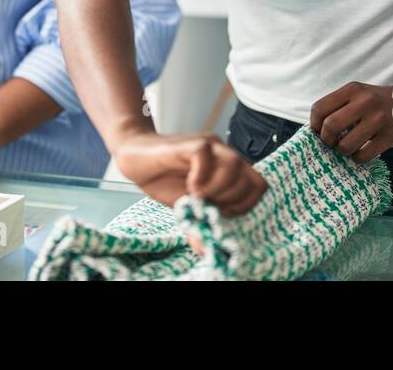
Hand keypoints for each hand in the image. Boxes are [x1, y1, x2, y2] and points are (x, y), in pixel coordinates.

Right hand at [113, 131, 266, 216]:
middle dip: (230, 199)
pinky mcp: (189, 143)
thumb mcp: (187, 205)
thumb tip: (206, 249)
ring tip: (197, 195)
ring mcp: (208, 146)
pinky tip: (189, 185)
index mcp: (228, 169)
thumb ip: (201, 221)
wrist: (135, 156)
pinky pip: (205, 153)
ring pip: (234, 164)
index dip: (244, 204)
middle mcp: (223, 154)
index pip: (258, 185)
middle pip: (249, 177)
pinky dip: (200, 175)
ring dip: (218, 187)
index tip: (221, 212)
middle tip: (207, 204)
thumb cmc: (163, 179)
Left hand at [310, 82, 392, 163]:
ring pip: (345, 145)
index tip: (318, 132)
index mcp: (352, 89)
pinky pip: (363, 155)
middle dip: (326, 140)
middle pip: (330, 126)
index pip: (320, 108)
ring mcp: (378, 119)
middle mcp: (364, 101)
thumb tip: (316, 130)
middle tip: (332, 143)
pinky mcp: (389, 136)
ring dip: (343, 151)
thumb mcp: (360, 94)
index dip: (314, 125)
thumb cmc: (381, 102)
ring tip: (347, 148)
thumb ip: (341, 106)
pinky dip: (358, 158)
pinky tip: (361, 152)